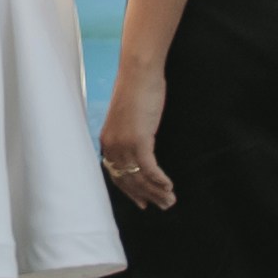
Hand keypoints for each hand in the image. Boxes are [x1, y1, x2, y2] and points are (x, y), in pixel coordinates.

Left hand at [96, 55, 173, 213]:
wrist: (138, 72)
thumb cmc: (136, 91)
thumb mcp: (127, 118)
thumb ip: (128, 134)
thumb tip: (139, 147)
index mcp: (107, 142)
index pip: (117, 176)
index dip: (131, 192)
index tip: (142, 202)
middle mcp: (111, 147)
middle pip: (129, 181)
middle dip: (147, 196)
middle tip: (163, 205)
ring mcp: (124, 144)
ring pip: (140, 178)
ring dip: (157, 192)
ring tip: (170, 200)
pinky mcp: (139, 140)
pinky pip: (150, 169)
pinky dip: (160, 180)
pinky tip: (169, 186)